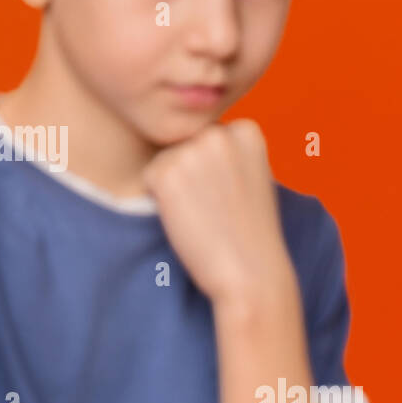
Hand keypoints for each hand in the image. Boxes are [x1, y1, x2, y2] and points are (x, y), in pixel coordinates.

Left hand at [142, 119, 295, 310]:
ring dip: (175, 189)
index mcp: (245, 129)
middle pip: (183, 146)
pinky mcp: (167, 173)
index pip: (206, 140)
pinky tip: (188, 218)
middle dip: (191, 176)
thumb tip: (203, 136)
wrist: (252, 273)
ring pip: (164, 162)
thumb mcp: (253, 175)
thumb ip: (231, 151)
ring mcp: (192, 151)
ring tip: (205, 214)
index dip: (212, 172)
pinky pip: (148, 179)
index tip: (232, 196)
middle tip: (217, 209)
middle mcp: (219, 133)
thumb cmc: (251, 232)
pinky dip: (160, 201)